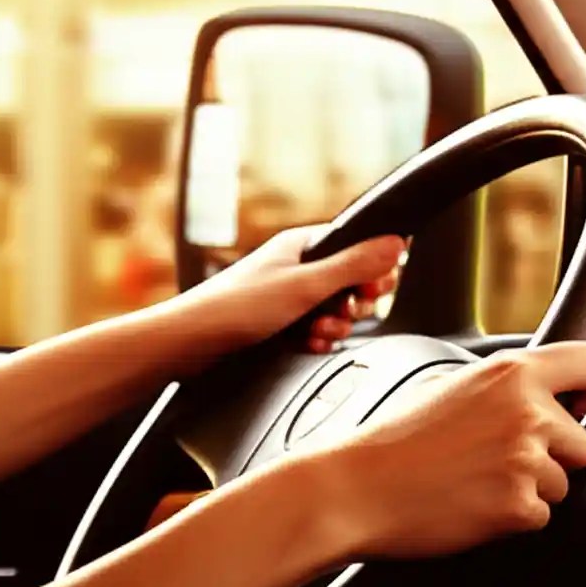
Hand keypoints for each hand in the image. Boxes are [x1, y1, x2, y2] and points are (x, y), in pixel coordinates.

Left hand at [169, 226, 404, 353]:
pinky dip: (317, 338)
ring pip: (334, 309)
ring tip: (320, 331)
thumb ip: (354, 265)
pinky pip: (315, 328)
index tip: (374, 288)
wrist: (190, 342)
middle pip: (350, 281)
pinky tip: (309, 343)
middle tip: (345, 311)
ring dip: (335, 324)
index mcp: (303, 244)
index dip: (372, 269)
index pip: (357, 247)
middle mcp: (297, 265)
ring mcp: (288, 294)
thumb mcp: (306, 284)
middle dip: (354, 303)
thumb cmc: (237, 306)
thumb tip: (396, 243)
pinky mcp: (280, 321)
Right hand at [303, 341, 585, 559]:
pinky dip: (512, 518)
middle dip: (553, 456)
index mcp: (512, 373)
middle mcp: (527, 412)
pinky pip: (539, 517)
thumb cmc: (392, 440)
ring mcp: (526, 460)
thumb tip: (542, 395)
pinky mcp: (519, 506)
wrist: (354, 489)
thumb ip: (503, 386)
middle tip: (498, 458)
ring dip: (528, 488)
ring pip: (561, 483)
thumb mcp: (451, 383)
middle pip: (583, 443)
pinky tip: (473, 503)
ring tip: (476, 480)